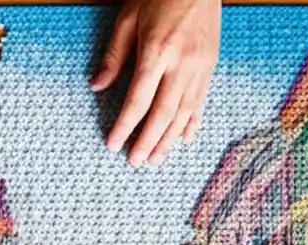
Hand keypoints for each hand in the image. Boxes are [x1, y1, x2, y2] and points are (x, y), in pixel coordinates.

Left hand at [90, 0, 220, 165]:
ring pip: (184, 112)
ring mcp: (201, 66)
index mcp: (158, 51)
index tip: (114, 144)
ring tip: (156, 160)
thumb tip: (96, 86)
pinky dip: (193, 122)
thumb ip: (114, 56)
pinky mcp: (211, 65)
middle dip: (148, 141)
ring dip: (169, 139)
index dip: (126, 125)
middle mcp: (182, 63)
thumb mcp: (129, 18)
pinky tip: (184, 140)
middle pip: (163, 113)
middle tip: (135, 162)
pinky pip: (202, 100)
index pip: (139, 99)